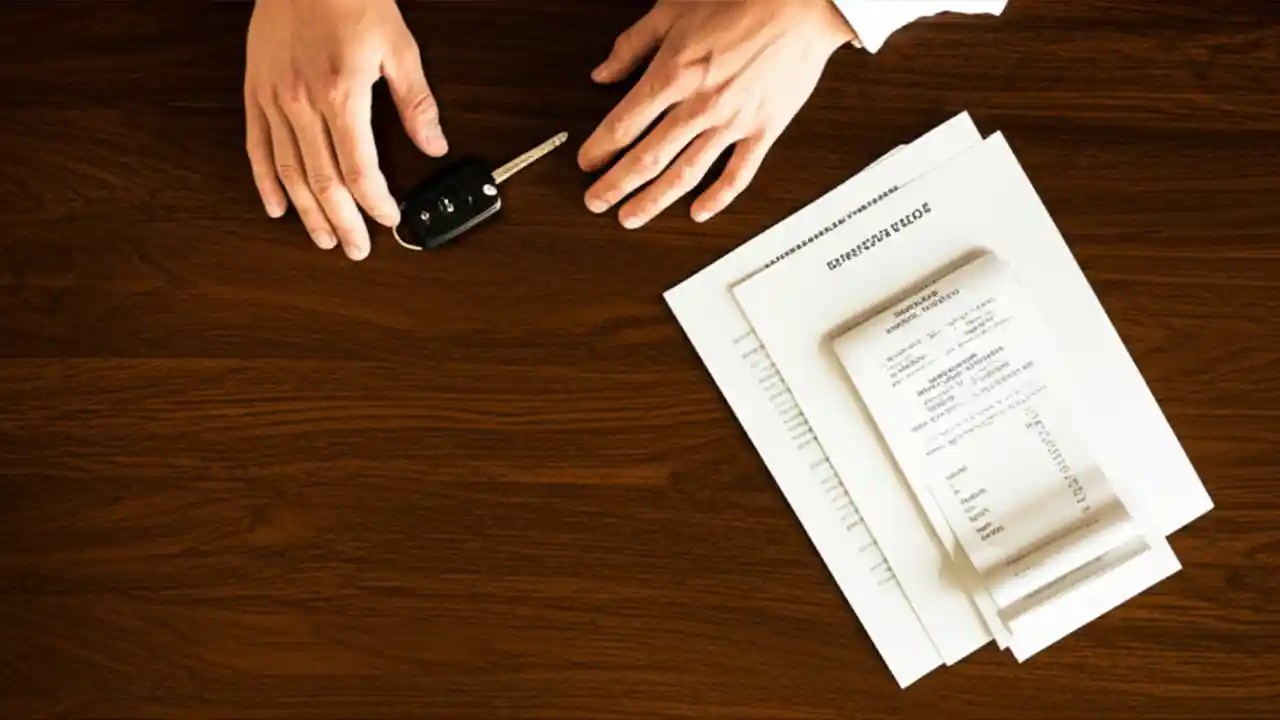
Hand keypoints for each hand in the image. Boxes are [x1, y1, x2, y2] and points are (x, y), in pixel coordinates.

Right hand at [244, 0, 447, 260]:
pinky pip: (257, 146)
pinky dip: (265, 182)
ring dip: (307, 213)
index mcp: (342, 95)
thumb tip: (434, 143)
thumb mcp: (399, 46)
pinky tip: (277, 207)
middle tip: (357, 249)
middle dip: (343, 222)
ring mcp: (275, 99)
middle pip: (324, 182)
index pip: (361, 171)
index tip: (389, 218)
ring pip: (289, 172)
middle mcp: (303, 103)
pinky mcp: (255, 91)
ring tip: (323, 238)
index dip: (376, 204)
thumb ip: (417, 102)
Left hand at [579, 0, 854, 228]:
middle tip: (596, 202)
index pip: (624, 124)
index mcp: (673, 73)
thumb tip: (602, 74)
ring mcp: (733, 122)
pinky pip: (738, 174)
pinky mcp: (764, 130)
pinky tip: (698, 213)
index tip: (586, 162)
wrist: (802, 1)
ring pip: (685, 174)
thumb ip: (633, 45)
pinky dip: (717, 198)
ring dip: (654, 201)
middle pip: (646, 158)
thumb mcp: (673, 9)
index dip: (599, 149)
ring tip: (631, 217)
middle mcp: (700, 105)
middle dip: (615, 186)